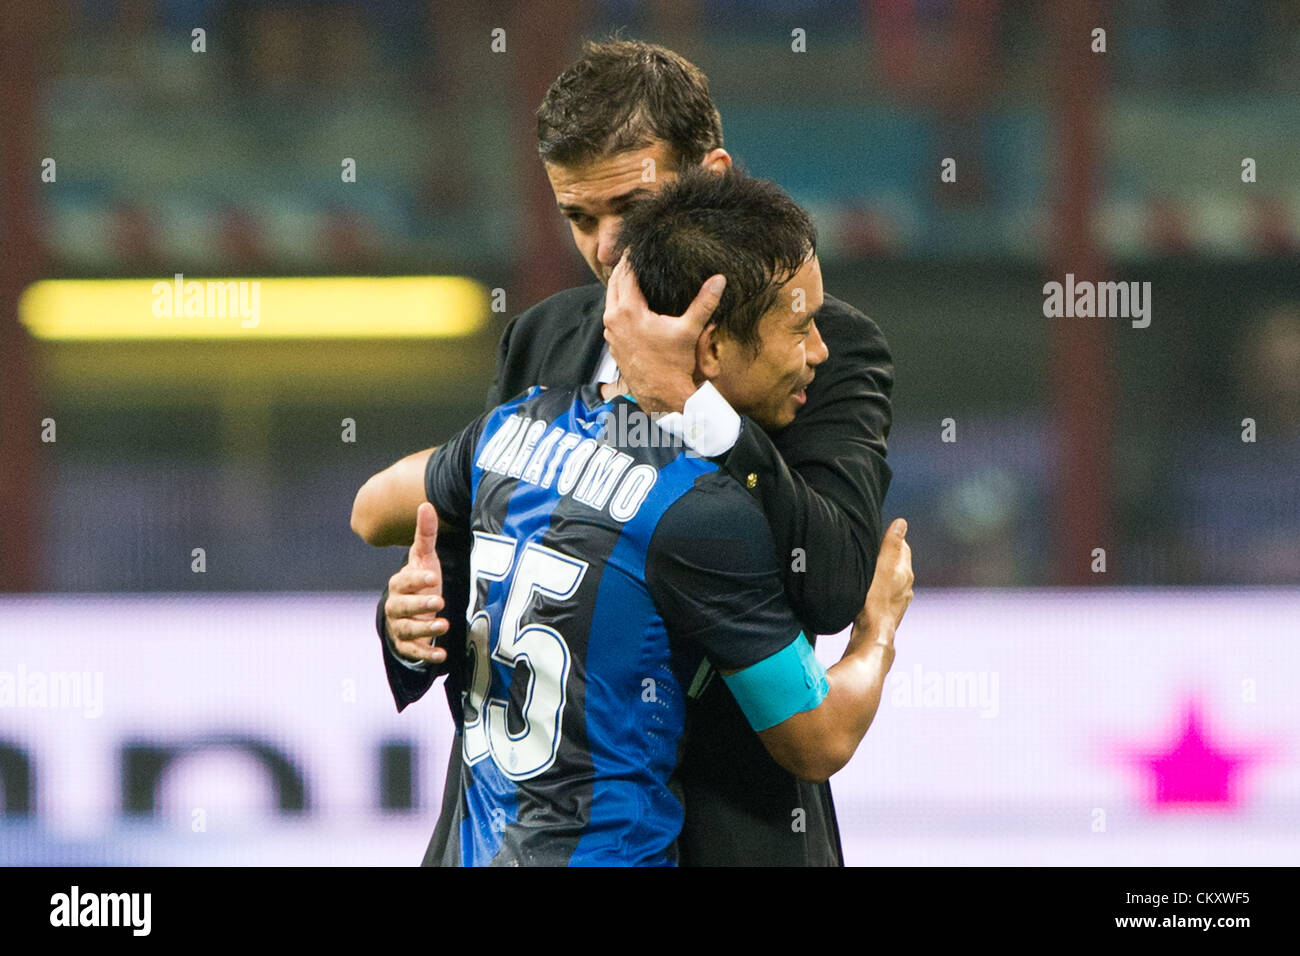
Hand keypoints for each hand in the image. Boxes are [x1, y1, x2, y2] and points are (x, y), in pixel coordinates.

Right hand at [383, 502, 449, 664]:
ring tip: (444, 625)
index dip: (417, 580)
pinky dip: (426, 653)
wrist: (412, 611)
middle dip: (420, 605)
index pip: (404, 581)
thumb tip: (426, 504)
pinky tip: (442, 654)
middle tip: (439, 601)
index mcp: (399, 584)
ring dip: (425, 629)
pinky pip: (413, 651)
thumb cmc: (421, 581)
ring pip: (408, 629)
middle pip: (403, 607)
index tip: (432, 577)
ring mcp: (400, 626)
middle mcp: (395, 606)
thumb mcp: (425, 559)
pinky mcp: (407, 645)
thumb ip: (426, 535)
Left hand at [603, 253, 724, 412]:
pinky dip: (619, 304)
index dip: (632, 257)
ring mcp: (610, 333)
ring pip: (610, 299)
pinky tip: (634, 303)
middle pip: (613, 282)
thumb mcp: (690, 330)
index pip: (625, 272)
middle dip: (624, 267)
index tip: (638, 246)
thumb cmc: (674, 364)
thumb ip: (704, 302)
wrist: (662, 396)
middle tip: (635, 256)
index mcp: (628, 311)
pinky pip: (611, 315)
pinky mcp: (612, 343)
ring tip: (635, 275)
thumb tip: (720, 279)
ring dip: (620, 286)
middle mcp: (613, 319)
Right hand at [855, 518, 913, 640]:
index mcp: (905, 572)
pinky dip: (880, 587)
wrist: (873, 635)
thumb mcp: (882, 567)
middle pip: (899, 564)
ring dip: (884, 572)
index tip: (880, 533)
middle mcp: (906, 587)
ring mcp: (899, 601)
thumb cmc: (876, 601)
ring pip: (893, 579)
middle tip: (874, 547)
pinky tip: (870, 590)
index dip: (892, 539)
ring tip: (870, 568)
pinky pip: (886, 593)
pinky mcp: (889, 612)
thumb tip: (901, 523)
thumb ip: (891, 545)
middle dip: (889, 555)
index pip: (903, 547)